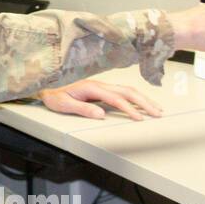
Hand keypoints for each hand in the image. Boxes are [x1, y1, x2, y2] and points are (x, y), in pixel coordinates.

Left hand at [38, 80, 164, 120]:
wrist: (46, 84)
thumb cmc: (53, 95)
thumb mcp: (64, 104)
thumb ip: (83, 109)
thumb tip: (101, 114)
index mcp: (92, 88)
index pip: (116, 99)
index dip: (129, 109)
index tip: (140, 118)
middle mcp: (100, 85)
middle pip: (128, 91)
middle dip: (144, 102)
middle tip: (158, 113)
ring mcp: (102, 86)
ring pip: (128, 90)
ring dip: (143, 99)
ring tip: (157, 109)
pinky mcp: (102, 89)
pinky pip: (123, 92)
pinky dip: (136, 97)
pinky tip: (142, 104)